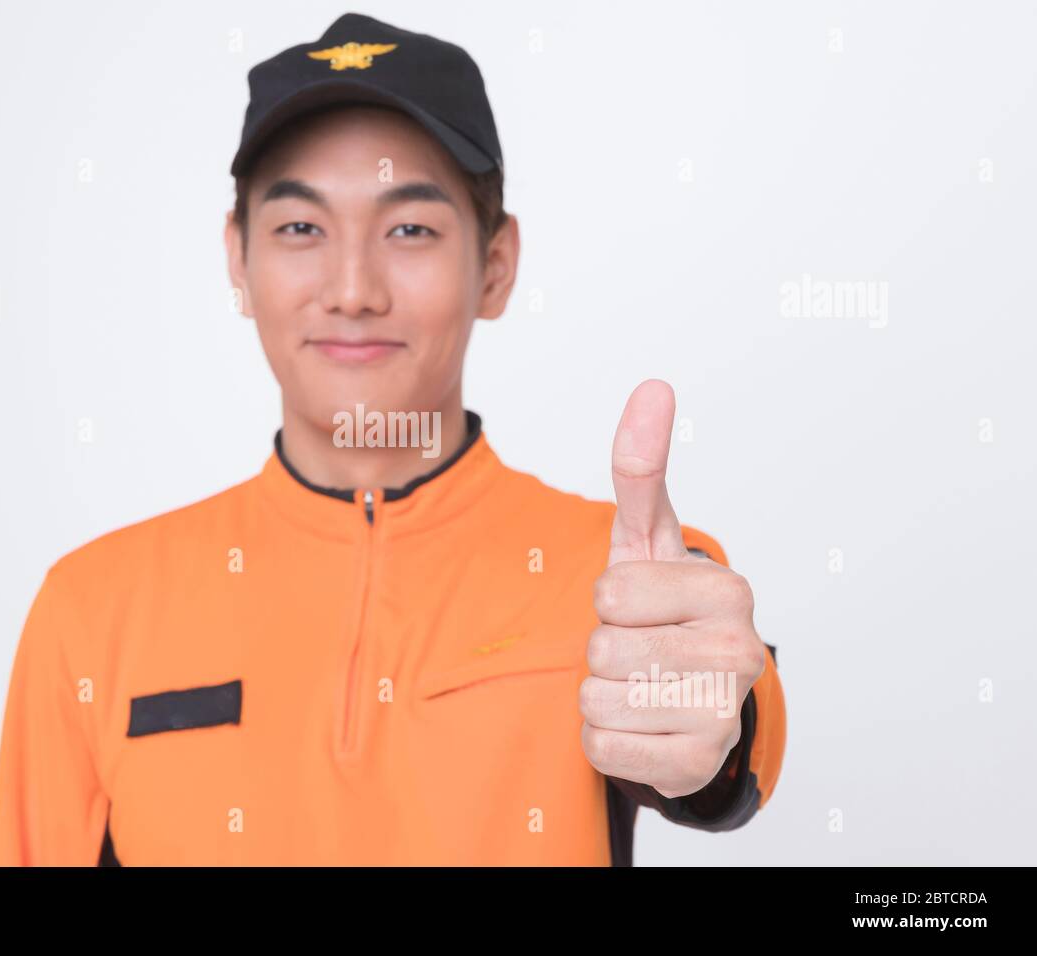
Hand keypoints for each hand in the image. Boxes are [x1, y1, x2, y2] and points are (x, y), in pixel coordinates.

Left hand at [579, 380, 765, 797]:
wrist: (685, 698)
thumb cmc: (660, 609)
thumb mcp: (646, 538)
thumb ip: (643, 467)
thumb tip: (653, 384)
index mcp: (727, 589)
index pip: (610, 593)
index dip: (608, 601)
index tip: (641, 605)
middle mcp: (740, 651)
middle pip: (601, 648)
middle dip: (603, 649)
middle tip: (639, 649)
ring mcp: (723, 712)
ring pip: (597, 697)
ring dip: (602, 693)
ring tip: (641, 685)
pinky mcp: (696, 764)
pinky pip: (603, 747)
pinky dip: (605, 739)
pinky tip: (642, 725)